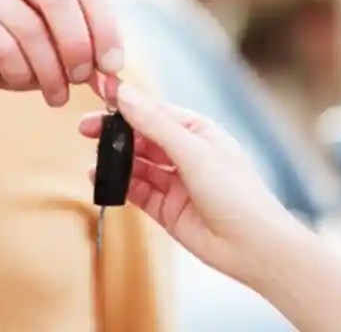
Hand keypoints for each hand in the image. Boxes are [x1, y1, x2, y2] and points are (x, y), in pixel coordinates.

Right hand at [0, 0, 123, 106]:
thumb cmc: (15, 53)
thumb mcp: (56, 47)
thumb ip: (87, 51)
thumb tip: (113, 74)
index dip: (105, 28)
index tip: (113, 67)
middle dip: (77, 45)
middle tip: (82, 79)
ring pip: (30, 29)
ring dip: (50, 70)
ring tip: (56, 95)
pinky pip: (4, 47)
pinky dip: (20, 73)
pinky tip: (21, 82)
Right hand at [79, 83, 301, 281]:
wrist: (254, 248)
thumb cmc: (237, 195)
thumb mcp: (194, 152)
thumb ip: (156, 124)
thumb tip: (125, 94)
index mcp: (198, 131)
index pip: (154, 110)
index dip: (126, 102)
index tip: (98, 92)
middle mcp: (185, 153)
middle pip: (141, 136)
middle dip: (115, 131)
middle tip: (85, 128)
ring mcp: (175, 181)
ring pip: (136, 164)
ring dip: (115, 159)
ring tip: (94, 159)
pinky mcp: (166, 208)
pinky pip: (136, 190)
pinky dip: (119, 183)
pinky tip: (101, 178)